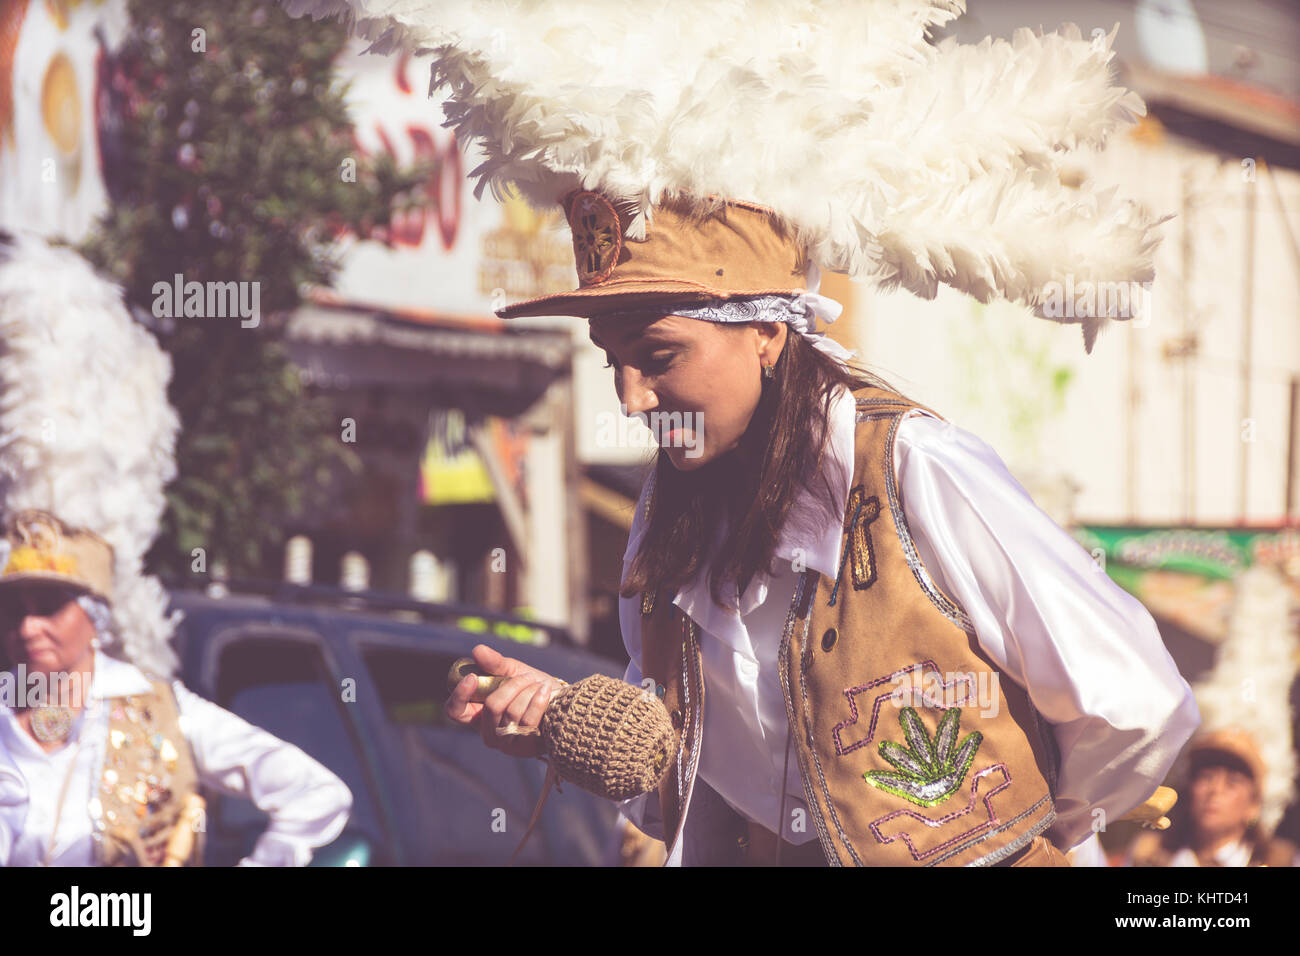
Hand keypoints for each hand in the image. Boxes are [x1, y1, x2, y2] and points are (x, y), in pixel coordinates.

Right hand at [443, 644, 562, 758]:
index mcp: (477, 714)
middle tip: (526, 676)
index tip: (473, 677)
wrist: (562, 703)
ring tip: (540, 685)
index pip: (455, 711)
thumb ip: (495, 663)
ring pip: (512, 712)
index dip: (459, 695)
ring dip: (528, 691)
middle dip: (512, 686)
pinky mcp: (525, 747)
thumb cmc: (533, 688)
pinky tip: (545, 691)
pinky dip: (538, 700)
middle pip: (492, 707)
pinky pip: (528, 721)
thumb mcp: (513, 671)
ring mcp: (506, 744)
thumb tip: (477, 650)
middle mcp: (488, 733)